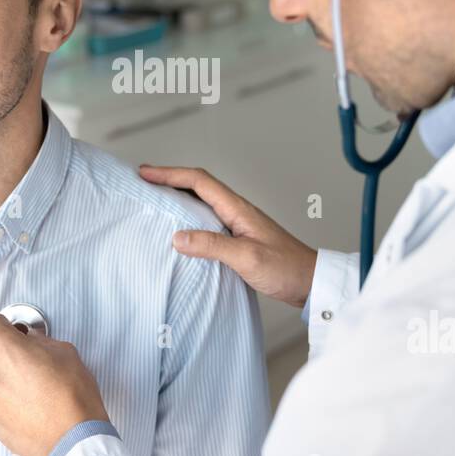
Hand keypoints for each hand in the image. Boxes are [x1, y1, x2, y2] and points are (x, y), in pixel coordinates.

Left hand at [0, 314, 110, 455]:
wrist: (73, 438)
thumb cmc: (71, 395)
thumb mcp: (64, 351)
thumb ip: (41, 342)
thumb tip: (34, 344)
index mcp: (2, 347)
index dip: (8, 326)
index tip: (17, 331)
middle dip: (0, 350)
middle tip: (25, 356)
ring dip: (0, 376)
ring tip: (28, 384)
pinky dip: (4, 399)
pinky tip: (27, 404)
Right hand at [139, 164, 316, 307]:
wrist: (311, 283)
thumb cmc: (287, 269)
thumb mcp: (247, 257)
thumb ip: (213, 246)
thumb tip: (177, 237)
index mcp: (238, 209)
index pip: (199, 181)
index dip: (170, 174)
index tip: (145, 172)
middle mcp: (237, 211)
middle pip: (198, 186)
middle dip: (169, 180)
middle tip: (143, 181)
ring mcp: (239, 224)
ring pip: (202, 203)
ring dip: (178, 198)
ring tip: (155, 201)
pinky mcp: (239, 239)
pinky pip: (208, 221)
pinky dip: (189, 219)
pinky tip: (181, 232)